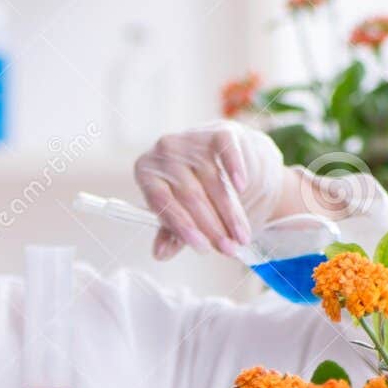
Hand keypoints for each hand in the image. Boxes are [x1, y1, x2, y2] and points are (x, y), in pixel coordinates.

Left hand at [133, 123, 285, 259]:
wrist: (212, 151)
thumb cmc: (188, 185)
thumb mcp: (175, 206)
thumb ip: (170, 230)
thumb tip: (160, 255)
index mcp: (145, 172)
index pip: (162, 203)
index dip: (183, 228)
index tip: (203, 248)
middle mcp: (163, 152)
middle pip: (190, 195)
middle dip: (212, 226)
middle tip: (228, 249)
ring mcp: (189, 139)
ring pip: (212, 180)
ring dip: (229, 212)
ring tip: (241, 236)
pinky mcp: (216, 132)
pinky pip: (226, 151)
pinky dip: (234, 168)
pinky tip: (241, 187)